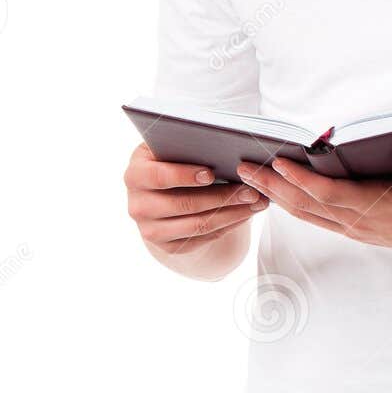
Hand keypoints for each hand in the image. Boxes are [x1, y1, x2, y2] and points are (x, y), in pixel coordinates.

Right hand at [124, 142, 268, 255]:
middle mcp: (138, 206)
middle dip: (222, 197)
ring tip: (256, 202)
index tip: (211, 173)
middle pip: (184, 204)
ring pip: (198, 225)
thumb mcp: (169, 149)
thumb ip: (185, 146)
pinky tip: (246, 214)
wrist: (159, 194)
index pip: (157, 177)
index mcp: (135, 175)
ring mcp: (151, 230)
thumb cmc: (170, 162)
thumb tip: (224, 146)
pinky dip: (228, 226)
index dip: (183, 175)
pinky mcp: (167, 247)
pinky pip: (203, 239)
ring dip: (232, 214)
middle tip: (251, 189)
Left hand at [236, 152, 391, 262]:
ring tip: (249, 178)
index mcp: (373, 206)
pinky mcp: (352, 230)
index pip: (327, 193)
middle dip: (271, 186)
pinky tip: (278, 193)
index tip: (278, 161)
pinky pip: (314, 218)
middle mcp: (356, 221)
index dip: (301, 178)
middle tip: (241, 167)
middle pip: (304, 204)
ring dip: (275, 196)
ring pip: (304, 213)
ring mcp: (352, 228)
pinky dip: (291, 204)